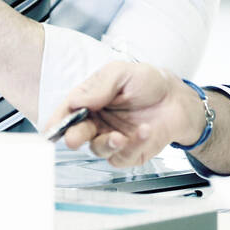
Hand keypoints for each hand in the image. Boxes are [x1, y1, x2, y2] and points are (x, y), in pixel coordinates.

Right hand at [51, 61, 206, 166]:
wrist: (176, 98)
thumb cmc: (148, 83)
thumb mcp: (122, 73)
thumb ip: (99, 85)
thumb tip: (77, 100)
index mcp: (89, 101)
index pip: (67, 112)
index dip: (57, 121)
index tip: (52, 128)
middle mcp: (96, 122)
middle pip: (76, 135)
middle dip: (73, 137)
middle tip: (74, 138)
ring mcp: (111, 138)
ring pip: (98, 149)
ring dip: (107, 143)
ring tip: (120, 136)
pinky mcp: (129, 153)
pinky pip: (123, 156)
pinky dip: (133, 145)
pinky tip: (145, 130)